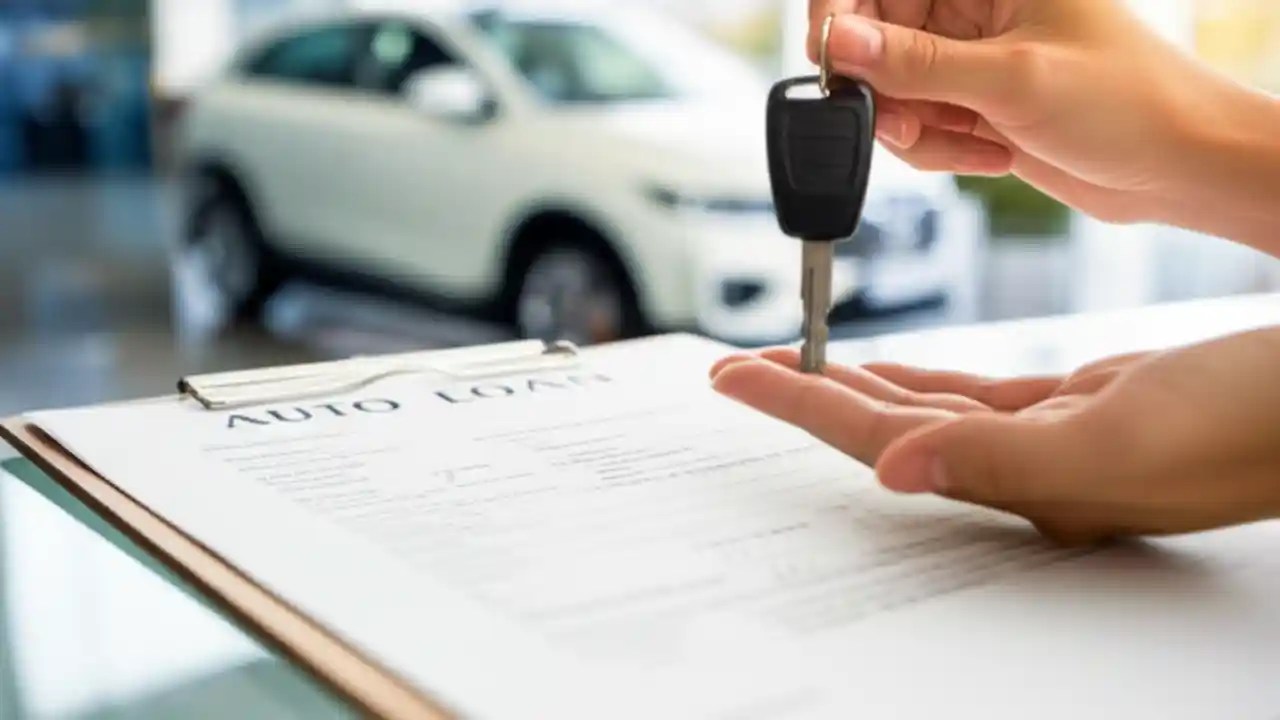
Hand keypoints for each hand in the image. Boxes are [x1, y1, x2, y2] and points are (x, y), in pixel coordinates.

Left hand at [710, 328, 1279, 544]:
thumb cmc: (1243, 431)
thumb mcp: (1117, 444)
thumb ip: (998, 459)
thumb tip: (893, 471)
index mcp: (1014, 480)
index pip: (873, 439)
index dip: (796, 405)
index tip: (731, 377)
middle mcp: (1016, 467)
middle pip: (879, 424)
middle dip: (802, 394)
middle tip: (735, 369)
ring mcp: (1042, 438)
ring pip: (921, 407)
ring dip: (853, 384)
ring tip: (789, 365)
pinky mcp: (1072, 408)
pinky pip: (971, 395)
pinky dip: (923, 378)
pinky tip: (886, 371)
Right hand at [808, 0, 1279, 244]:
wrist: (1178, 166)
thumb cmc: (1130, 100)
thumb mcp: (1012, 78)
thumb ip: (917, 63)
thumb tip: (840, 42)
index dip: (843, 14)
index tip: (831, 59)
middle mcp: (976, 9)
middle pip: (877, 39)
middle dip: (881, 89)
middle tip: (903, 121)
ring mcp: (973, 58)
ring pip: (892, 90)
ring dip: (912, 127)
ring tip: (964, 141)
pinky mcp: (975, 103)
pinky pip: (918, 124)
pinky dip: (936, 148)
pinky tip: (984, 152)